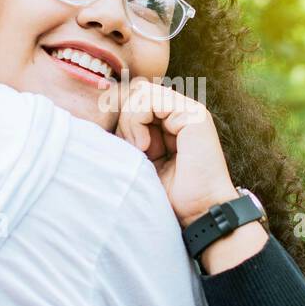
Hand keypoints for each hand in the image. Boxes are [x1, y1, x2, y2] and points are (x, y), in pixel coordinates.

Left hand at [115, 77, 236, 226]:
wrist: (198, 212)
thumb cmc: (170, 194)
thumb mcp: (140, 159)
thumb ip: (130, 134)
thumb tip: (106, 107)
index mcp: (170, 122)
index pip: (137, 99)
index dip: (122, 119)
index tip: (125, 148)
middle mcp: (180, 113)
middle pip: (138, 93)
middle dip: (125, 120)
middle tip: (132, 149)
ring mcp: (189, 111)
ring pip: (142, 93)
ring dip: (131, 121)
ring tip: (140, 148)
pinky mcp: (194, 114)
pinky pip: (152, 99)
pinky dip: (139, 120)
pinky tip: (145, 146)